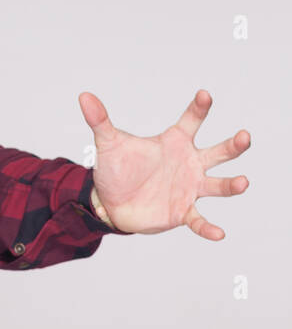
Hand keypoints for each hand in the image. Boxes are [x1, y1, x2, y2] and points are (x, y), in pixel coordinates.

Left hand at [79, 90, 249, 239]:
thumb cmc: (116, 169)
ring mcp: (189, 188)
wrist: (109, 203)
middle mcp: (188, 163)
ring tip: (243, 182)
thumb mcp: (108, 144)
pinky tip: (219, 233)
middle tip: (244, 136)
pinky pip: (199, 220)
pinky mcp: (182, 212)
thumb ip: (100, 120)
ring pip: (218, 185)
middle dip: (233, 145)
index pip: (191, 121)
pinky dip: (208, 228)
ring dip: (231, 185)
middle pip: (219, 152)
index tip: (204, 95)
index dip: (199, 108)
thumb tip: (83, 96)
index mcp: (174, 142)